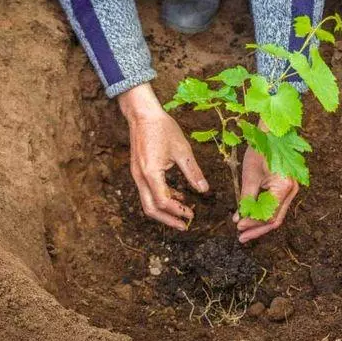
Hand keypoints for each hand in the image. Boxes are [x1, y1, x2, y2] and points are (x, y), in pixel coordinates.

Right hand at [118, 83, 208, 230]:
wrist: (142, 114)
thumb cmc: (162, 128)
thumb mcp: (182, 150)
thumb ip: (193, 172)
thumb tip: (204, 190)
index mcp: (151, 173)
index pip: (163, 202)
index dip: (178, 211)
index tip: (192, 215)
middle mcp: (140, 177)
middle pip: (150, 209)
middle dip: (167, 220)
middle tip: (184, 226)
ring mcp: (137, 175)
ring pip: (147, 202)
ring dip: (164, 211)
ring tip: (183, 213)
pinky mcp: (138, 171)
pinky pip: (148, 191)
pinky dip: (161, 197)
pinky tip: (177, 196)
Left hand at [233, 121, 298, 242]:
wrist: (272, 132)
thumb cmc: (261, 150)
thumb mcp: (250, 176)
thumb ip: (246, 199)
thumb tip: (239, 219)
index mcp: (284, 188)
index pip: (269, 216)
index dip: (253, 225)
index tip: (238, 228)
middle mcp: (292, 191)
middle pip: (276, 219)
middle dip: (257, 229)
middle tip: (241, 237)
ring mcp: (291, 189)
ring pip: (276, 214)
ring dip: (260, 223)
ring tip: (244, 229)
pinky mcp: (286, 186)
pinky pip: (276, 205)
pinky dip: (263, 212)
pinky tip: (251, 216)